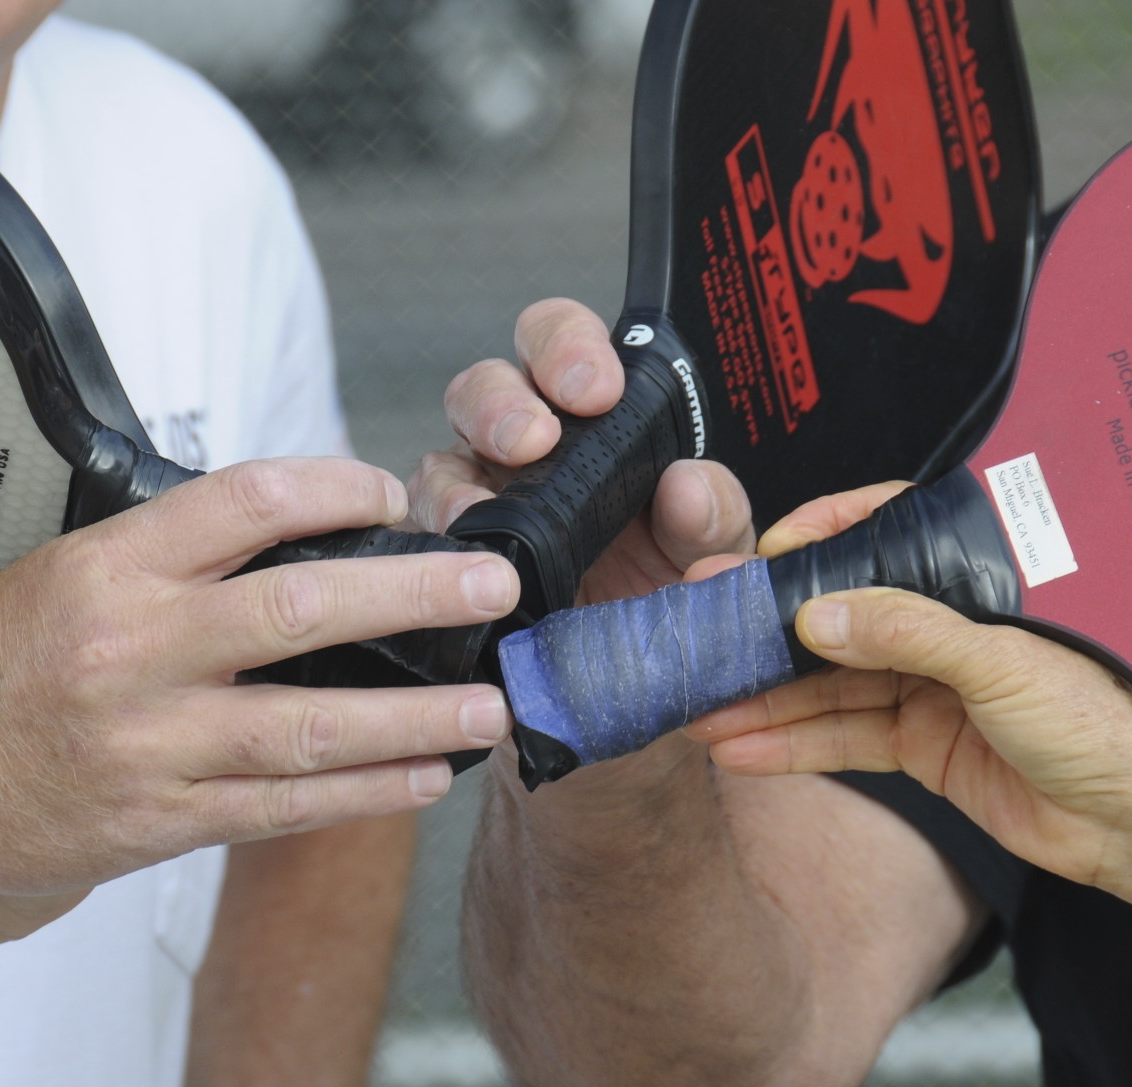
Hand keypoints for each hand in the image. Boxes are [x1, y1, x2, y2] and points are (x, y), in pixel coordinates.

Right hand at [0, 457, 518, 894]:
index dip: (338, 488)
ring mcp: (149, 744)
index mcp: (112, 566)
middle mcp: (134, 648)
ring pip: (309, 725)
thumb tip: (318, 534)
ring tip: (489, 706)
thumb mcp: (75, 567)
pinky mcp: (158, 823)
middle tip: (494, 588)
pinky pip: (283, 806)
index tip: (399, 493)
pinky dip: (365, 794)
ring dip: (415, 717)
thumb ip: (185, 553)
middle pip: (301, 610)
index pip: (246, 502)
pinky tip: (425, 778)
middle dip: (415, 597)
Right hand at [409, 297, 753, 605]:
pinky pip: (417, 535)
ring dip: (458, 480)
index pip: (564, 346)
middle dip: (503, 403)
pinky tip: (458, 555)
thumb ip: (714, 516)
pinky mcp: (450, 562)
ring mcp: (481, 504)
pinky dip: (430, 538)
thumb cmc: (672, 601)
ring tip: (481, 512)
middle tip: (535, 441)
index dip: (568, 348)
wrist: (643, 695)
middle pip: (487, 386)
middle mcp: (529, 452)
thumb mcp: (711, 556)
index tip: (596, 390)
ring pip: (442, 459)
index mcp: (595, 424)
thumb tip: (687, 485)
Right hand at [688, 482, 1131, 888]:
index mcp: (971, 584)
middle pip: (839, 621)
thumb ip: (907, 634)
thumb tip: (819, 612)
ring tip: (703, 710)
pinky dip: (792, 746)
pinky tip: (742, 749)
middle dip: (768, 634)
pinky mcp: (921, 746)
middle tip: (705, 638)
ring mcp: (928, 689)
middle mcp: (942, 630)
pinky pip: (844, 738)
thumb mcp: (1000, 664)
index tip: (763, 559)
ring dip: (766, 700)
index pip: (879, 536)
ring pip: (829, 686)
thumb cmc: (1100, 722)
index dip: (819, 539)